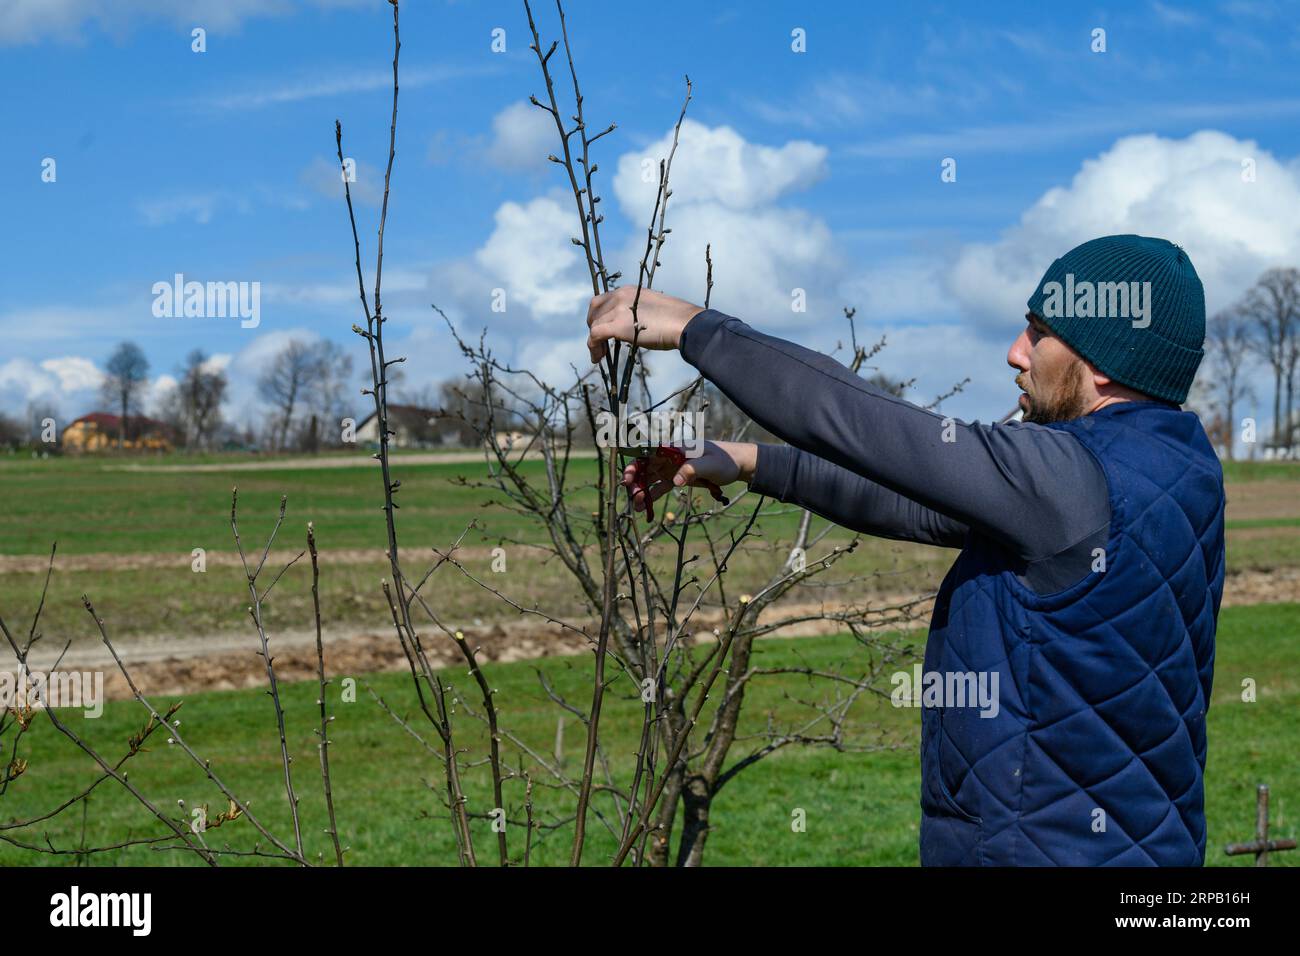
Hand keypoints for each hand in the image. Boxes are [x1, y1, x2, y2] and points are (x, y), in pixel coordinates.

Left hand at [586, 286, 704, 363]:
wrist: (685, 324)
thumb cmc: (676, 320)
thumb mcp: (651, 309)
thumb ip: (637, 312)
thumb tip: (631, 326)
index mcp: (629, 290)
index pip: (604, 299)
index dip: (600, 315)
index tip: (604, 328)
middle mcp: (620, 295)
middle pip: (594, 309)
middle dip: (593, 325)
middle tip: (600, 342)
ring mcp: (618, 309)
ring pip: (594, 325)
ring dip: (594, 341)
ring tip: (600, 355)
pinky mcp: (617, 325)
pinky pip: (595, 335)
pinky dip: (593, 348)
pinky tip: (598, 358)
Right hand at [622, 441, 755, 518]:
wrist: (736, 464)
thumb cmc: (724, 459)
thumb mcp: (710, 464)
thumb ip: (692, 469)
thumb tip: (675, 481)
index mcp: (675, 449)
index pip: (648, 453)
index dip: (635, 464)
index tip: (628, 478)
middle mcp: (669, 457)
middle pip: (644, 466)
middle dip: (635, 480)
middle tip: (633, 496)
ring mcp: (671, 468)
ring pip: (649, 478)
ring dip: (641, 490)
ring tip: (637, 506)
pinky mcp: (677, 478)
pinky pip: (659, 487)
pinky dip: (651, 496)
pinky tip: (644, 509)